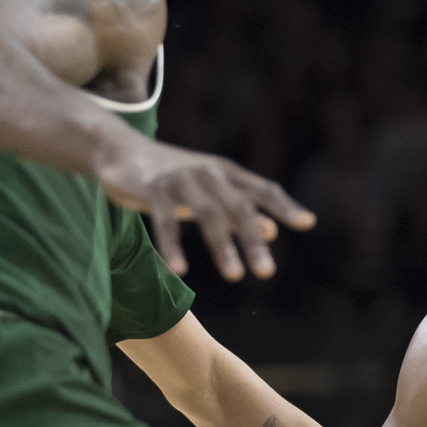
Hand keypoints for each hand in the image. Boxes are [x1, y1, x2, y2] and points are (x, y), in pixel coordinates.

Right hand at [93, 136, 315, 281]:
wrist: (119, 151)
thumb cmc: (172, 176)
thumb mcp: (210, 193)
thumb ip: (239, 210)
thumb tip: (273, 230)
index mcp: (227, 173)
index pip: (263, 189)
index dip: (284, 205)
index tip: (307, 223)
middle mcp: (209, 173)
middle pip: (239, 208)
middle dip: (253, 241)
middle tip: (266, 273)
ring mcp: (181, 179)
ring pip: (207, 215)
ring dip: (223, 246)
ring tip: (235, 275)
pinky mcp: (153, 188)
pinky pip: (165, 220)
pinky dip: (173, 245)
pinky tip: (180, 271)